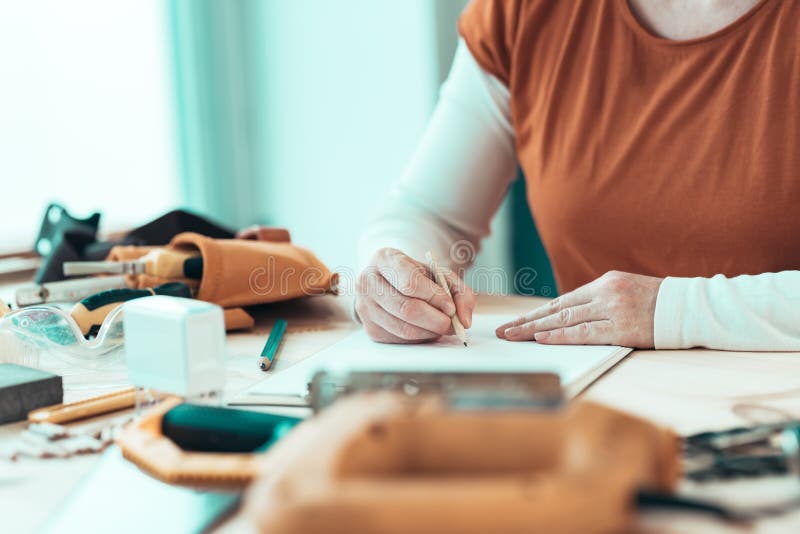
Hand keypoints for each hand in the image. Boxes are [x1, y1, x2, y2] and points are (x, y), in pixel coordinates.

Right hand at [355, 248, 474, 343]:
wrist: (389, 282)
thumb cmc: (416, 276)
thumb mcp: (439, 274)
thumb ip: (459, 291)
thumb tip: (464, 320)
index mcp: (383, 259)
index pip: (410, 283)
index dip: (434, 297)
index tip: (450, 306)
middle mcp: (367, 281)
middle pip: (406, 308)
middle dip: (435, 320)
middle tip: (452, 324)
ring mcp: (364, 307)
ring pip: (404, 328)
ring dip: (430, 332)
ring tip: (442, 326)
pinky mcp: (370, 329)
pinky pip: (400, 340)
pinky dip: (420, 338)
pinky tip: (426, 329)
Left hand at [496, 271, 662, 347]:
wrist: (692, 307)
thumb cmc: (659, 303)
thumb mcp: (627, 292)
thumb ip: (600, 302)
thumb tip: (571, 317)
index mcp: (604, 282)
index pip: (562, 301)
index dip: (536, 313)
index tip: (516, 322)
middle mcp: (604, 293)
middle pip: (557, 310)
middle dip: (527, 322)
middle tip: (503, 331)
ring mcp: (612, 309)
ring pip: (565, 320)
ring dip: (535, 330)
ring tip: (513, 336)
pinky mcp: (622, 328)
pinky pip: (584, 333)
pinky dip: (560, 336)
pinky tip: (541, 339)